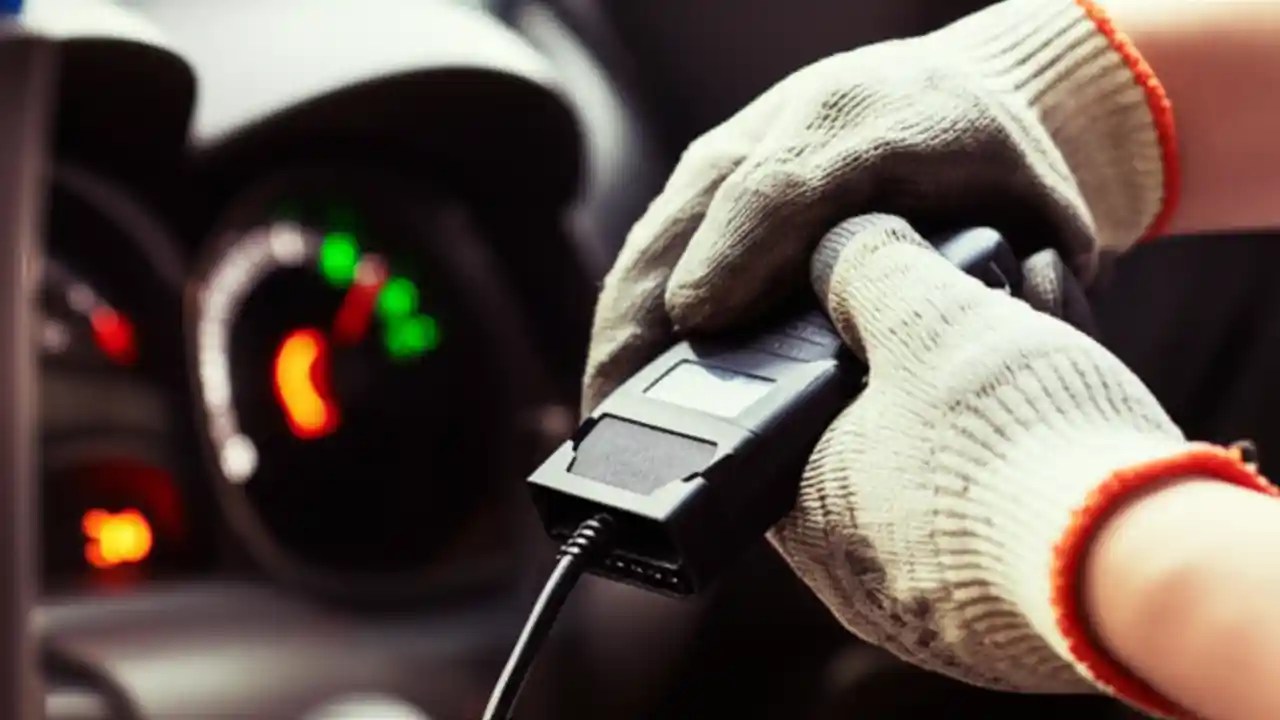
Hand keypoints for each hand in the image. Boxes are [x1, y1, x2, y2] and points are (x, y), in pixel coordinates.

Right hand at [583, 0, 1174, 412]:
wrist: (971, 89)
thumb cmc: (1001, 169)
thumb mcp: (1037, 215)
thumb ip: (1017, 273)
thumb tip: (950, 363)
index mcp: (878, 127)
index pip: (786, 188)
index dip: (736, 253)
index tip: (697, 321)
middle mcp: (787, 129)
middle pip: (690, 219)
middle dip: (644, 317)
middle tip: (617, 411)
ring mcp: (738, 149)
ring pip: (655, 236)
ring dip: (619, 324)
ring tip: (603, 412)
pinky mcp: (711, 175)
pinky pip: (653, 242)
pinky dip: (628, 311)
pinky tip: (618, 372)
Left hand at [768, 214, 1270, 717]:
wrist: (1138, 560)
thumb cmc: (1005, 440)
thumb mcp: (923, 316)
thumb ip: (868, 270)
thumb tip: (839, 246)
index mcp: (813, 519)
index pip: (788, 427)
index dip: (831, 356)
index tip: (871, 309)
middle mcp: (870, 582)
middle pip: (885, 444)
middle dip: (932, 363)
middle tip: (972, 301)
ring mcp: (949, 610)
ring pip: (957, 474)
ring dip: (996, 387)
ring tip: (1035, 300)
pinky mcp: (1023, 619)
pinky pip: (1012, 513)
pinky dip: (1037, 446)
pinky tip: (1070, 364)